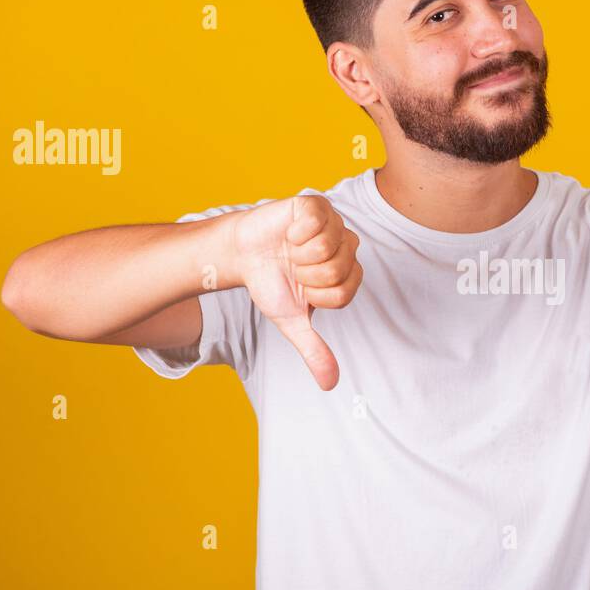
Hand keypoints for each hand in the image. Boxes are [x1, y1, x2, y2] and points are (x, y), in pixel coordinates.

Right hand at [229, 195, 361, 389]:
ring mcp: (333, 224)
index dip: (316, 295)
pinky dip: (296, 233)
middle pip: (338, 271)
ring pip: (329, 248)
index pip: (344, 293)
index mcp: (348, 273)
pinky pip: (317, 222)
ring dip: (300, 255)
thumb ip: (314, 350)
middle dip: (306, 276)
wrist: (242, 255)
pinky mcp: (315, 205)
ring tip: (291, 251)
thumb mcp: (292, 321)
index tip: (301, 288)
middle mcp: (346, 246)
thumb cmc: (271, 284)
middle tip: (293, 268)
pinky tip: (290, 233)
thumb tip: (330, 385)